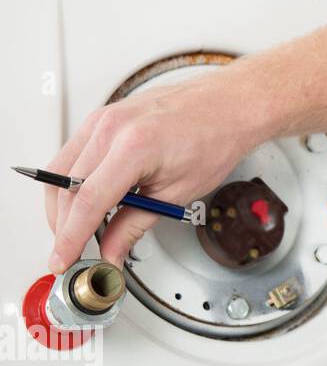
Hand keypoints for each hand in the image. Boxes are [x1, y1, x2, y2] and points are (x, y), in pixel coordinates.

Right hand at [45, 69, 263, 271]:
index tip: (63, 259)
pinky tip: (84, 200)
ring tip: (77, 230)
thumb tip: (112, 251)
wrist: (227, 106)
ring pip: (59, 172)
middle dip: (64, 226)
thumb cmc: (214, 140)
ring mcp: (103, 118)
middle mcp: (112, 127)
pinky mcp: (102, 117)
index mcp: (134, 146)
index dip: (70, 237)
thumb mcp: (177, 193)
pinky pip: (70, 154)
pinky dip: (70, 181)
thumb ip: (135, 225)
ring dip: (62, 206)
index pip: (87, 202)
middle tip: (73, 251)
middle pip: (66, 189)